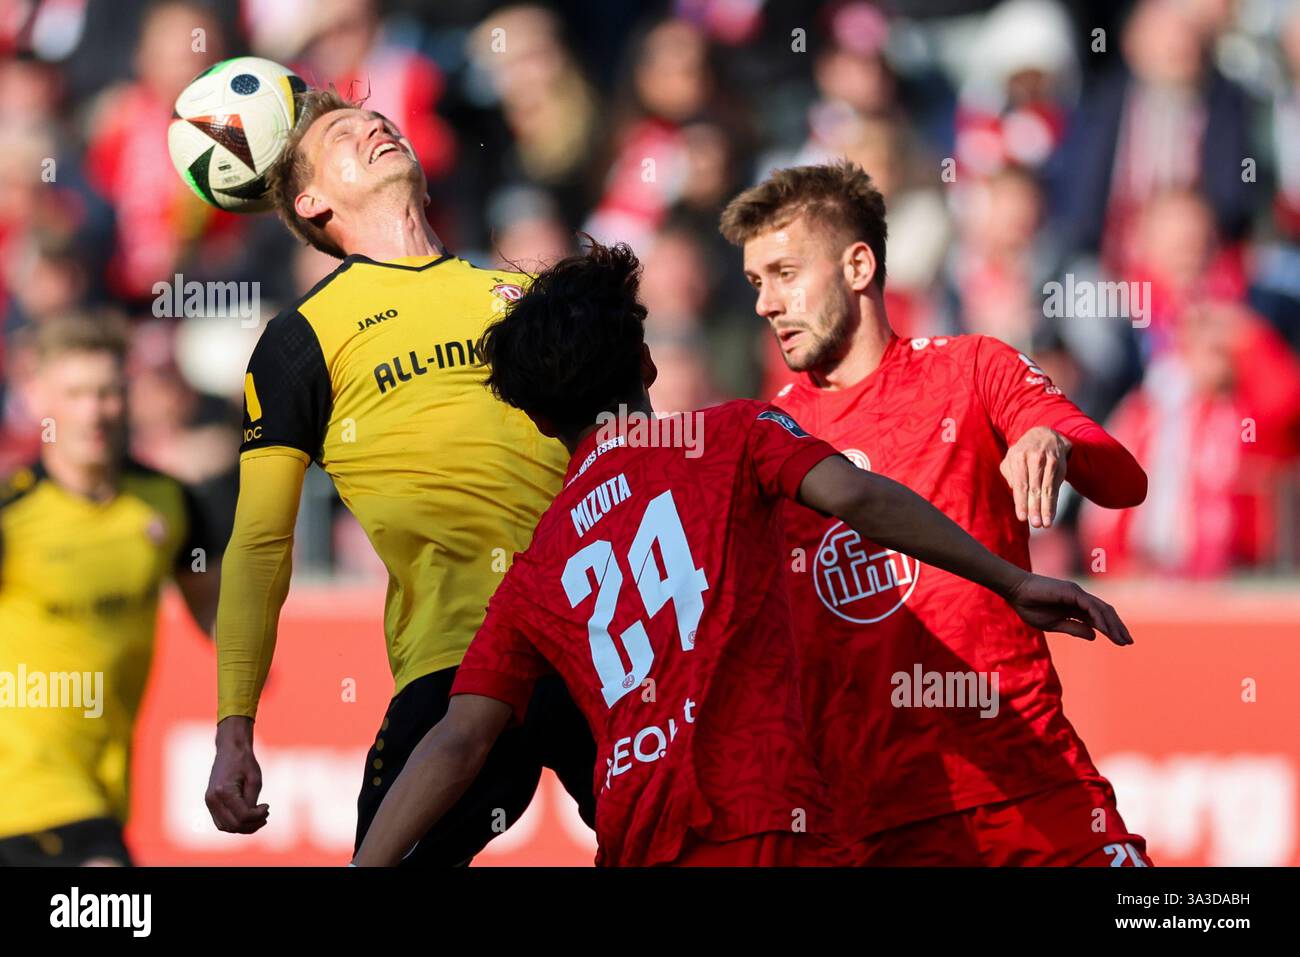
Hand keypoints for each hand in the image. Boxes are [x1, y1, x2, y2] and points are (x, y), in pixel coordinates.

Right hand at [205, 716, 269, 833]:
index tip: (267, 805)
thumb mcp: (254, 779)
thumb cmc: (244, 761)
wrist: (229, 749)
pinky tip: (249, 816)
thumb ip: (252, 801)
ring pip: (225, 827)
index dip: (258, 816)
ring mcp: (209, 802)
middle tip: (266, 814)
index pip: (242, 816)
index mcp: (224, 791)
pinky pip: (222, 822)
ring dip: (244, 827)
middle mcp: (213, 799)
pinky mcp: (210, 802)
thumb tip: (253, 819)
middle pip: (234, 825)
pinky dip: (235, 823)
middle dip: (252, 824)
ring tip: (259, 817)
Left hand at [1000, 426, 1071, 527]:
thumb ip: (1010, 475)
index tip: (1022, 517)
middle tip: (1035, 524)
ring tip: (1045, 524)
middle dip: (1035, 507)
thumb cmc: (1023, 453)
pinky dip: (1053, 503)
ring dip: (1046, 508)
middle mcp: (1034, 458)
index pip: (1020, 484)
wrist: (1045, 436)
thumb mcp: (1011, 459)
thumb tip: (1016, 492)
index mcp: (1018, 457)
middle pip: (1034, 488)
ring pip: (1047, 489)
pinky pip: (1056, 487)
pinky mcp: (1059, 465)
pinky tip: (1051, 515)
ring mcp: (1048, 461)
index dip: (1021, 502)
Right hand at [1004, 573, 1133, 645]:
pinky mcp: (1072, 592)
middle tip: (1128, 642)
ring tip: (1121, 640)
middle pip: (1105, 612)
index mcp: (1075, 606)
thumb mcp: (1054, 624)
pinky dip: (1100, 619)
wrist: (1016, 592)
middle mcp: (1080, 598)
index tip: (1122, 642)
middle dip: (1118, 627)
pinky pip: (1091, 607)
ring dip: (1113, 625)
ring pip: (1102, 609)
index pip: (1098, 617)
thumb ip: (1074, 628)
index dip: (1111, 629)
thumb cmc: (1030, 606)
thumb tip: (1095, 636)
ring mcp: (1077, 593)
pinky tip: (1106, 631)